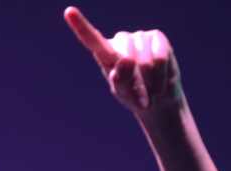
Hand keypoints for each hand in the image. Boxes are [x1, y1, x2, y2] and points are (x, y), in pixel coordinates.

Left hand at [64, 6, 182, 114]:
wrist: (159, 98)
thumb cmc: (136, 96)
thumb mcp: (124, 94)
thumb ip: (121, 81)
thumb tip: (127, 59)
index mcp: (106, 54)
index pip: (91, 39)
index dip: (80, 26)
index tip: (69, 12)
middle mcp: (121, 40)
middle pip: (127, 59)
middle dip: (136, 82)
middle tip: (141, 92)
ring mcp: (139, 36)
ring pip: (145, 63)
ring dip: (150, 83)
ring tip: (150, 88)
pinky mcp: (157, 37)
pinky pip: (160, 59)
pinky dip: (161, 76)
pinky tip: (161, 80)